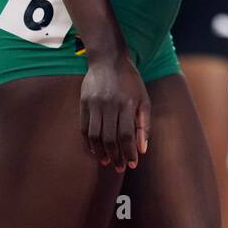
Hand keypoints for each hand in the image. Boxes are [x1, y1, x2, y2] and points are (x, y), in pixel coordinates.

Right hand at [80, 53, 149, 171]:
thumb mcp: (143, 99)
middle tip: (119, 167)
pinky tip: (95, 150)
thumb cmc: (130, 81)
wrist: (108, 59)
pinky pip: (84, 128)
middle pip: (110, 138)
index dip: (129, 152)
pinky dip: (89, 142)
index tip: (132, 164)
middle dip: (116, 156)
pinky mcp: (83, 102)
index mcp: (127, 103)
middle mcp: (110, 104)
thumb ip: (144, 125)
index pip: (127, 135)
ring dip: (101, 152)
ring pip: (95, 135)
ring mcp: (95, 103)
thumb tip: (142, 149)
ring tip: (107, 162)